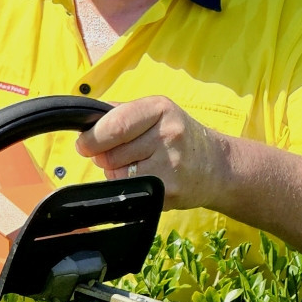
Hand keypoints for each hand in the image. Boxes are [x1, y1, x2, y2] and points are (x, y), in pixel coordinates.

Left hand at [74, 95, 229, 209]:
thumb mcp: (157, 112)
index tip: (83, 144)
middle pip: (111, 153)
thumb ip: (121, 113)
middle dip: (105, 157)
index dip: (92, 138)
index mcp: (160, 109)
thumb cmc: (179, 137)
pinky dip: (131, 188)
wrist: (217, 166)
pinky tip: (150, 180)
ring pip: (117, 175)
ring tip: (140, 166)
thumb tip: (84, 122)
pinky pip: (130, 192)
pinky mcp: (168, 192)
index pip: (114, 124)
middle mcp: (168, 134)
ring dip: (118, 174)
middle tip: (122, 155)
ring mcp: (170, 165)